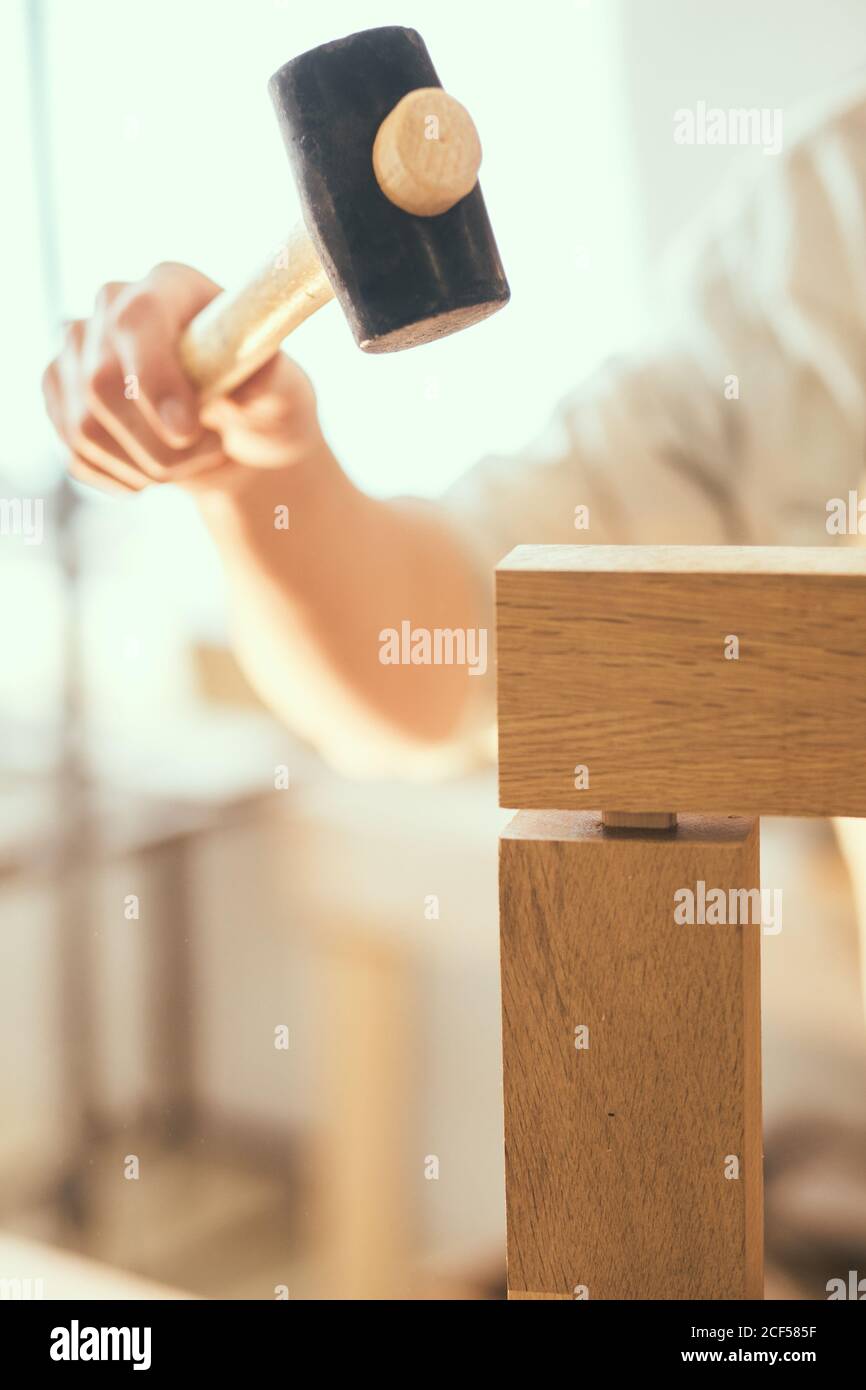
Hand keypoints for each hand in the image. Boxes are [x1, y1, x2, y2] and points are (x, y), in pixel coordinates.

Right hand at [42, 262, 322, 494]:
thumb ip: (272, 382)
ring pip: (84, 428)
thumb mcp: (286, 393)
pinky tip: (155, 471)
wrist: (237, 440)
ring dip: (145, 466)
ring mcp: (77, 351)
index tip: (186, 429)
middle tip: (207, 452)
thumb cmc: (266, 405)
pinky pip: (75, 454)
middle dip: (157, 443)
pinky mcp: (60, 395)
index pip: (136, 321)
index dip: (154, 378)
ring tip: (189, 461)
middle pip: (99, 383)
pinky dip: (122, 478)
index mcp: (170, 286)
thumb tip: (244, 385)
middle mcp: (112, 307)